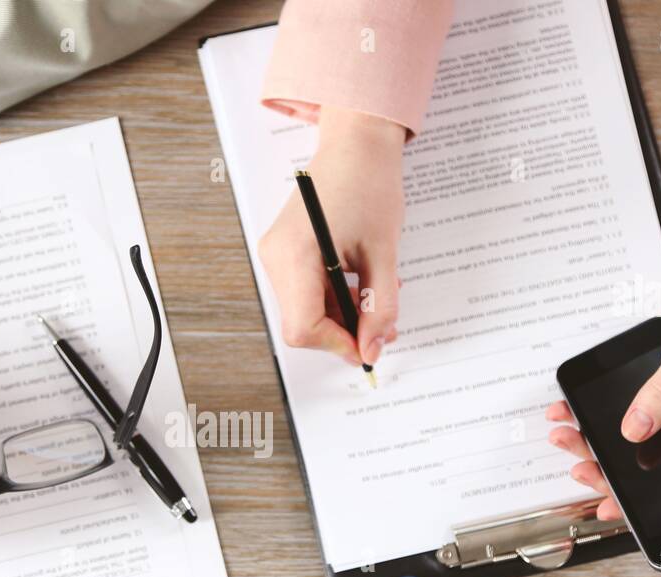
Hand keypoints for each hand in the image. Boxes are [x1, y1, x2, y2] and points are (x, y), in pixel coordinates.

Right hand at [258, 105, 405, 365]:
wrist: (357, 144)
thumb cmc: (369, 183)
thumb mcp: (384, 253)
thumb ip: (380, 307)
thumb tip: (372, 348)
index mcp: (295, 254)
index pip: (304, 327)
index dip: (338, 344)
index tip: (368, 347)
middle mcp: (275, 256)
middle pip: (303, 323)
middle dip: (344, 331)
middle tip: (382, 326)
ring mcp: (276, 254)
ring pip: (305, 311)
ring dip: (342, 315)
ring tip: (377, 297)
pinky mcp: (284, 251)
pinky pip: (306, 291)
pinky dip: (335, 298)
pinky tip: (361, 284)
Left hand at [547, 250, 660, 519]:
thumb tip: (635, 429)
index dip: (634, 490)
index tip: (601, 495)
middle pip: (648, 459)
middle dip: (604, 461)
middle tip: (568, 446)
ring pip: (635, 438)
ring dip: (595, 437)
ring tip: (562, 431)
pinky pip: (632, 411)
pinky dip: (601, 413)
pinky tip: (573, 411)